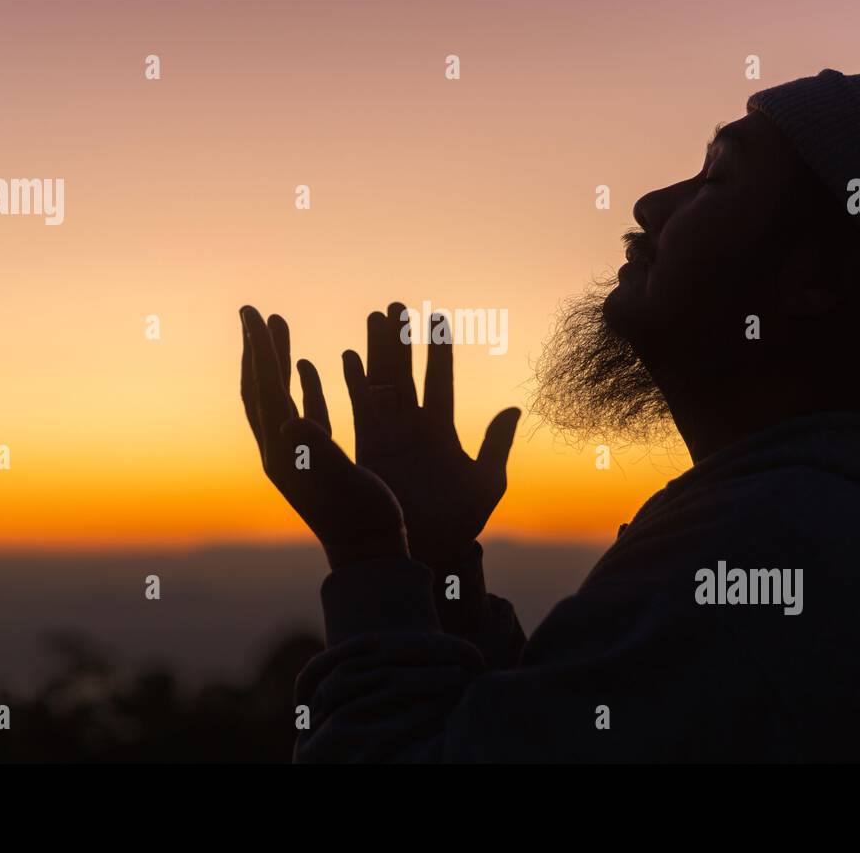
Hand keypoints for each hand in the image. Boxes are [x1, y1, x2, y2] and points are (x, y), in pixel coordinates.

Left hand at [239, 306, 406, 569]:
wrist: (371, 554)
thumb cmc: (361, 519)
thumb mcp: (340, 481)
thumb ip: (316, 448)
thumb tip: (290, 421)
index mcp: (282, 452)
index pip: (265, 390)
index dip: (260, 349)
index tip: (254, 312)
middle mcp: (281, 451)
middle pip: (261, 389)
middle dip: (259, 348)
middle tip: (255, 311)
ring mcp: (296, 455)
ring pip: (279, 397)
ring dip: (276, 359)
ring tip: (278, 324)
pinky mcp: (316, 459)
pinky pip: (304, 411)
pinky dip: (302, 385)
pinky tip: (307, 365)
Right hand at [343, 303, 519, 568]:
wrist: (425, 555)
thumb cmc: (460, 524)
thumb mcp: (487, 483)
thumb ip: (496, 445)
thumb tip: (513, 409)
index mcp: (442, 431)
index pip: (440, 380)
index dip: (438, 350)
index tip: (437, 318)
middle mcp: (413, 428)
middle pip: (406, 373)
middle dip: (401, 340)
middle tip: (398, 306)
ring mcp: (388, 436)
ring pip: (381, 384)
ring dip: (377, 352)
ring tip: (375, 318)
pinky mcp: (367, 449)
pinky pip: (358, 410)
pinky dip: (353, 384)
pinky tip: (346, 356)